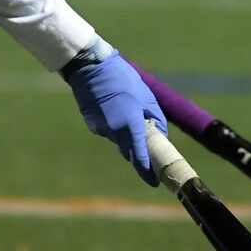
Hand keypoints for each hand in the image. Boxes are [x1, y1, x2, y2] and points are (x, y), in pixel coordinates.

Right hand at [63, 50, 167, 184]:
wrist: (91, 67)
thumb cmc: (123, 79)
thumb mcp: (147, 97)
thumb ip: (156, 120)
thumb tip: (160, 136)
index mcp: (130, 124)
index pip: (139, 156)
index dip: (147, 172)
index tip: (154, 182)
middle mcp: (114, 131)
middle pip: (129, 150)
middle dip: (137, 149)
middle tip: (146, 139)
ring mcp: (100, 128)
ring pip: (118, 139)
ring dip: (125, 133)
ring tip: (126, 110)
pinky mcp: (92, 124)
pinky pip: (108, 130)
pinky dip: (114, 125)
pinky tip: (113, 108)